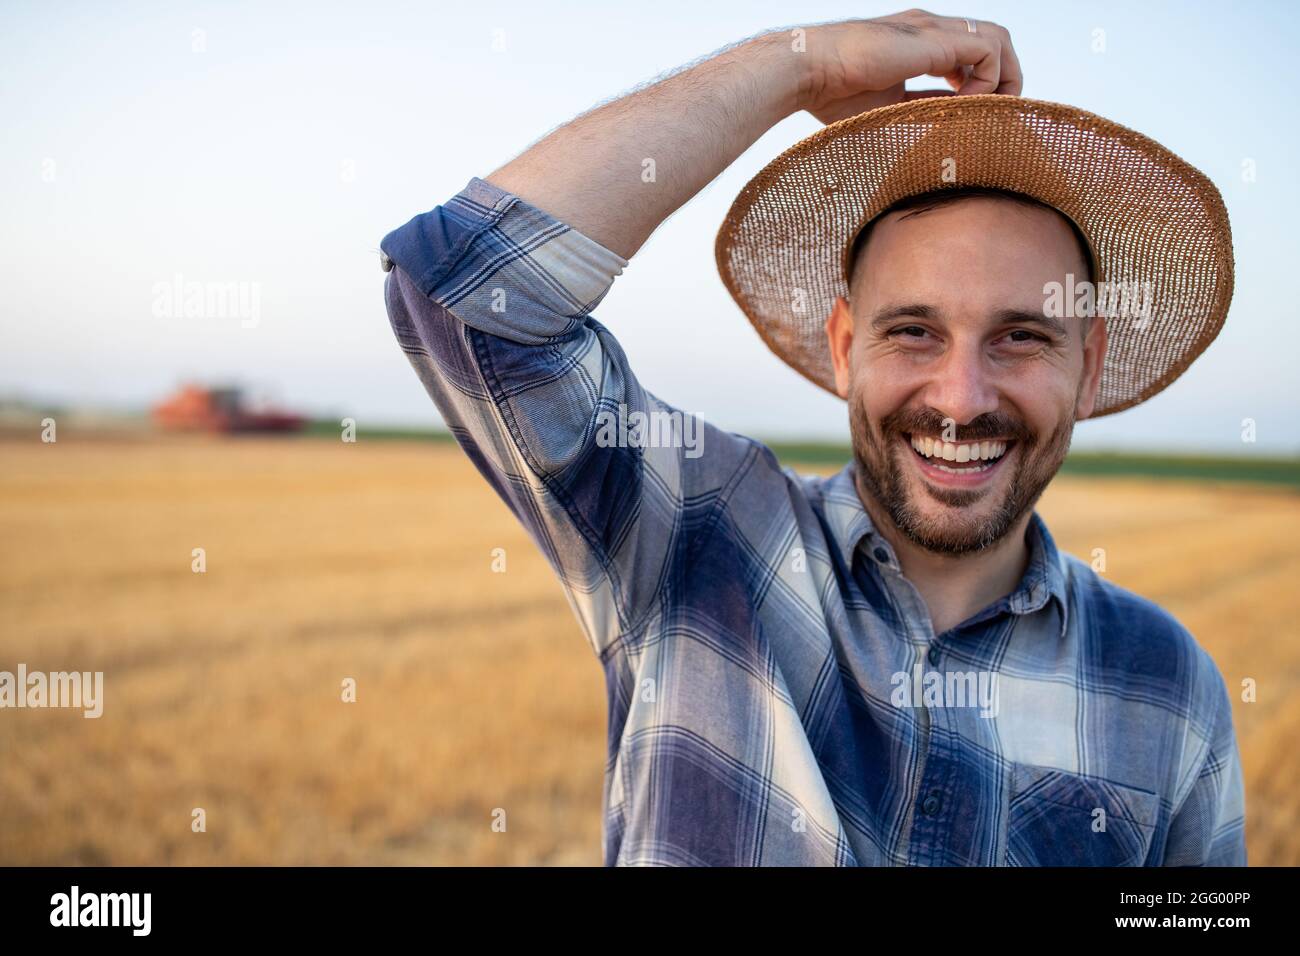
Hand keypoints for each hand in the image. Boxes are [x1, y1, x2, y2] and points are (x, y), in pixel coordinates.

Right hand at [798, 9, 1022, 124]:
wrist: (809, 70)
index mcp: (916, 45)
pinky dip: (988, 80)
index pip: (967, 55)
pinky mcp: (936, 39)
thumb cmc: (831, 95)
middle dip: (1002, 77)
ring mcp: (934, 30)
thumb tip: (930, 147)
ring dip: (1003, 76)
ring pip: (997, 39)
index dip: (978, 84)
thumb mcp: (884, 109)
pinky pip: (988, 51)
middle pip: (990, 39)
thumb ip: (911, 115)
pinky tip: (965, 105)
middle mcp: (930, 30)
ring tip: (989, 110)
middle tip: (995, 112)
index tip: (972, 115)